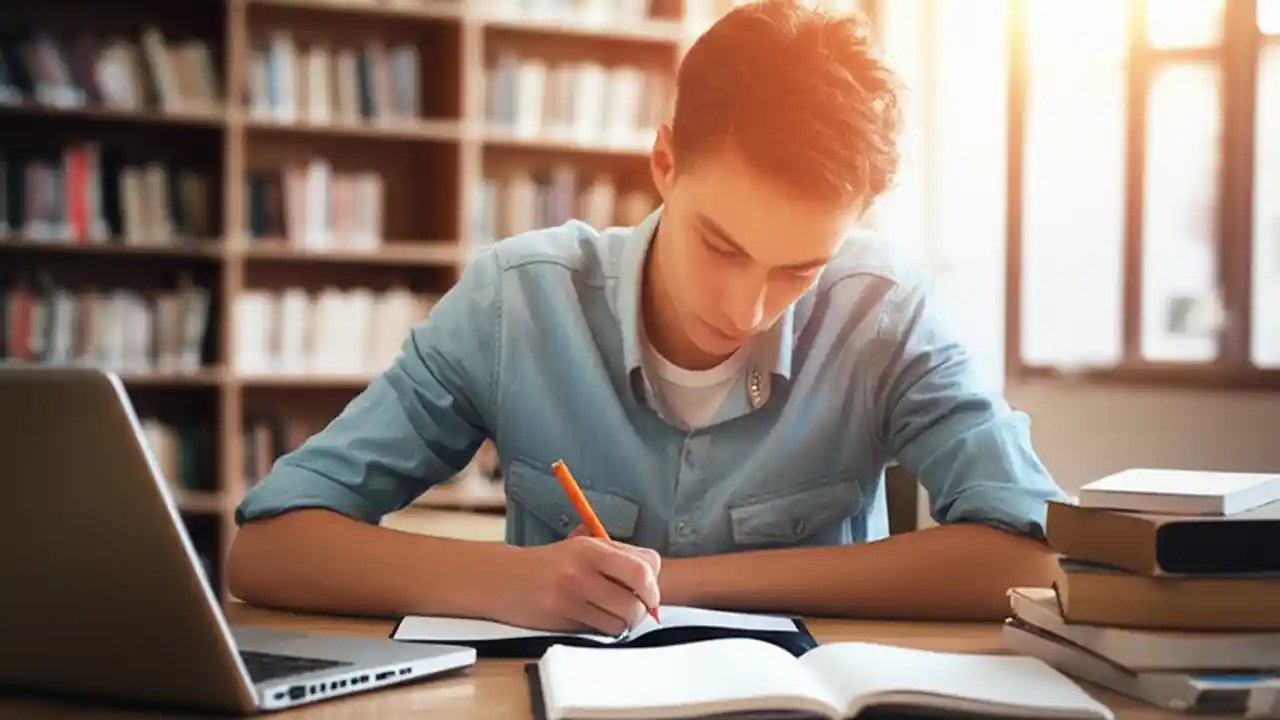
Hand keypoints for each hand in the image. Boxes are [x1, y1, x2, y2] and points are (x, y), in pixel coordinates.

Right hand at [500, 530, 660, 634]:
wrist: (503, 578)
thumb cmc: (548, 564)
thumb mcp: (580, 547)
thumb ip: (615, 557)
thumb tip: (652, 578)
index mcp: (593, 547)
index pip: (645, 566)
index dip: (653, 584)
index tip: (648, 592)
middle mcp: (583, 569)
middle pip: (638, 598)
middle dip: (642, 609)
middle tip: (634, 610)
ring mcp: (571, 595)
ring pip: (621, 620)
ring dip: (623, 623)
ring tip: (612, 616)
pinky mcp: (561, 618)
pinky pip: (600, 631)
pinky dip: (604, 630)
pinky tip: (593, 620)